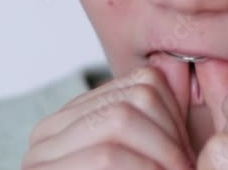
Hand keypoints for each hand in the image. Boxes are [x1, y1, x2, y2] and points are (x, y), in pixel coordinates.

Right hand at [22, 65, 194, 169]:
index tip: (188, 153)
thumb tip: (179, 67)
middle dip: (172, 137)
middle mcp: (49, 131)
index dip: (176, 115)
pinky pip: (107, 155)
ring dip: (162, 155)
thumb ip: (161, 122)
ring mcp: (40, 154)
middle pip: (135, 97)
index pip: (141, 81)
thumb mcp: (149, 158)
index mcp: (74, 118)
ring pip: (121, 119)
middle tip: (186, 169)